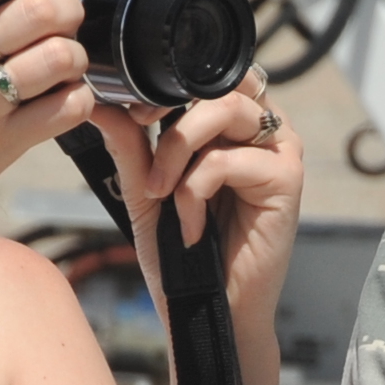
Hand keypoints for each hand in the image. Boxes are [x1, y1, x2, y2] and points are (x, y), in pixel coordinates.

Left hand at [88, 68, 304, 384]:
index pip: (210, 75)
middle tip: (145, 151)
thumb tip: (97, 101)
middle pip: (219, 83)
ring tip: (161, 194)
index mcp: (235, 127)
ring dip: (178, 152)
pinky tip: (191, 227)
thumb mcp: (147, 191)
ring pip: (224, 110)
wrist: (206, 309)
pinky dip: (195, 192)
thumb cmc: (184, 256)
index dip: (169, 86)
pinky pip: (228, 160)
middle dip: (171, 115)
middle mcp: (263, 131)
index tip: (134, 116)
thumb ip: (130, 144)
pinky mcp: (287, 181)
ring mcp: (280, 153)